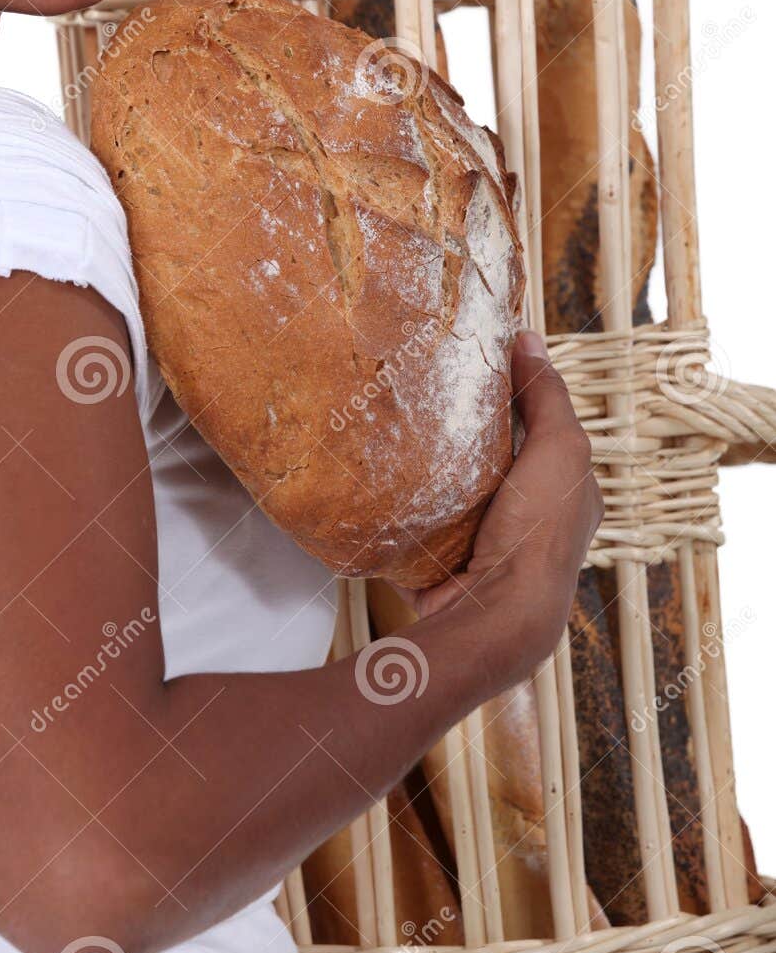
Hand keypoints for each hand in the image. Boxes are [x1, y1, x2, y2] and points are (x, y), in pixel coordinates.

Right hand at [386, 329, 603, 660]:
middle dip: (467, 430)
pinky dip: (406, 501)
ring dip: (433, 466)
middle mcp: (533, 519)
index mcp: (569, 493)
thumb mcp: (560, 449)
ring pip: (457, 489)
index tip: (476, 363)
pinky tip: (383, 473)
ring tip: (397, 423)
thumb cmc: (539, 530)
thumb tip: (530, 338)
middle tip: (429, 390)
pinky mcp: (446, 562)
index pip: (544, 430)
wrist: (494, 614)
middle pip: (497, 458)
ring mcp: (488, 544)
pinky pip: (423, 520)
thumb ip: (548, 396)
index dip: (518, 395)